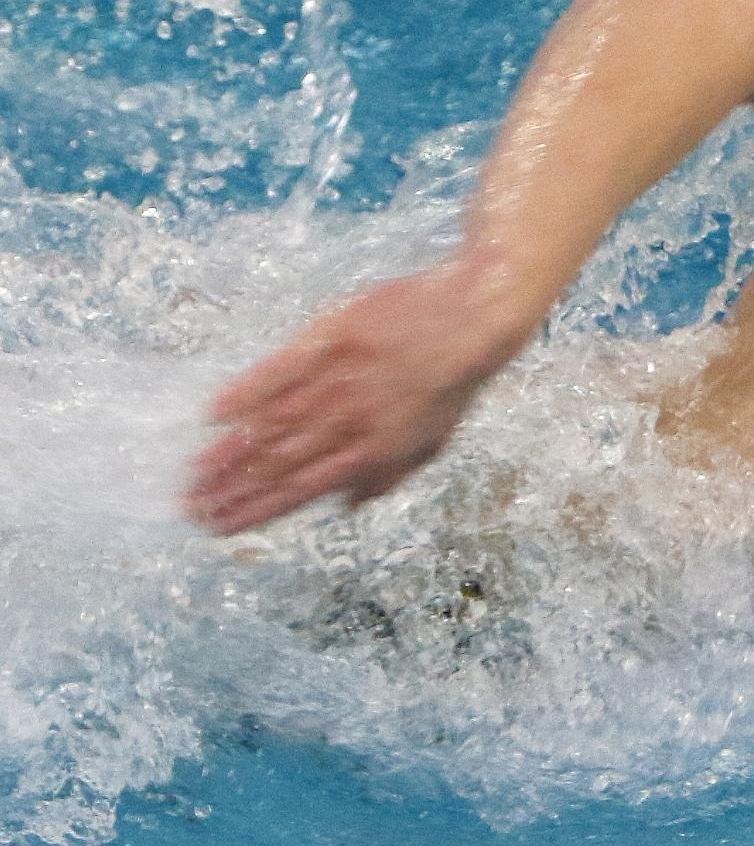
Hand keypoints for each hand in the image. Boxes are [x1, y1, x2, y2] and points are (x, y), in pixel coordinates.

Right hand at [184, 262, 531, 533]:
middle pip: (277, 465)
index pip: (302, 492)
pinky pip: (279, 370)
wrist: (472, 316)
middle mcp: (350, 422)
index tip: (220, 528)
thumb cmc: (454, 380)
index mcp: (373, 452)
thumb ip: (387, 475)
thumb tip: (348, 508)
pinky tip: (211, 414)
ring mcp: (338, 380)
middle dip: (231, 491)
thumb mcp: (433, 438)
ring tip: (191, 475)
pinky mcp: (330, 338)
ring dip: (228, 454)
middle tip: (189, 508)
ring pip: (271, 424)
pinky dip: (244, 392)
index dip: (258, 512)